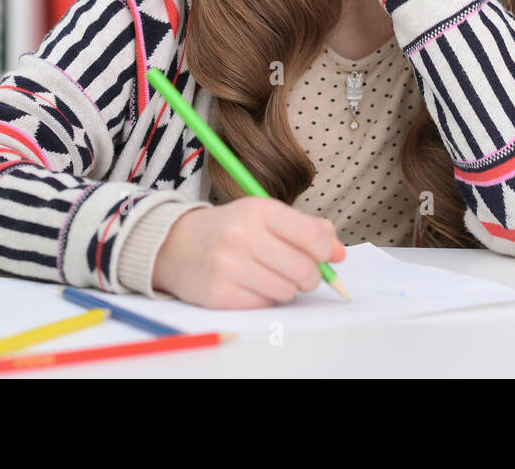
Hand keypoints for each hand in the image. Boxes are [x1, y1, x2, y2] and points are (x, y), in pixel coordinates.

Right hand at [152, 198, 344, 308]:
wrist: (175, 244)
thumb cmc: (231, 229)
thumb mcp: (266, 215)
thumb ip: (308, 229)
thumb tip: (340, 254)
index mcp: (260, 210)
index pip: (313, 237)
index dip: (326, 252)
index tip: (322, 255)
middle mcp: (243, 236)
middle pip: (304, 270)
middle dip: (310, 276)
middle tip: (300, 272)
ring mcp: (229, 266)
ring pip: (287, 291)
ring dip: (286, 288)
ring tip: (269, 275)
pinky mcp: (219, 293)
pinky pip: (264, 304)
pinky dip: (265, 298)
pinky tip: (250, 284)